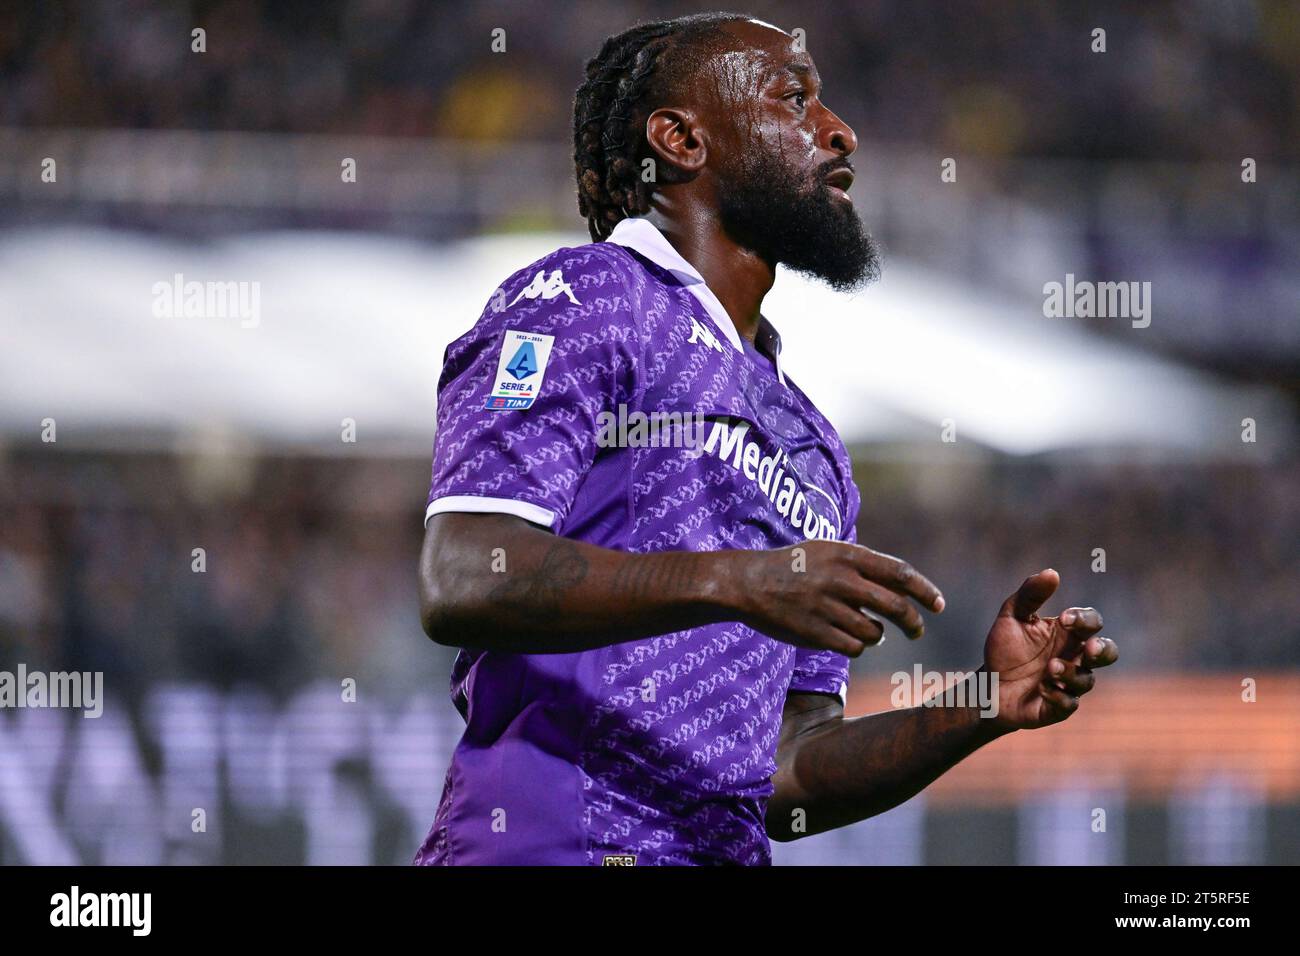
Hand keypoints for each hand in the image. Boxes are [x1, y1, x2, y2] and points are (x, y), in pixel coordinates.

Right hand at [734, 541, 944, 656]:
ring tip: (867, 630)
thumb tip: (905, 588)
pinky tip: (847, 638)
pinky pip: (853, 647)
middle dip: (913, 622)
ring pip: (875, 632)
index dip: (925, 591)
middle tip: (917, 631)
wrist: (749, 582)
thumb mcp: (828, 551)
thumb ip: (863, 566)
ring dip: (877, 635)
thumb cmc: (794, 566)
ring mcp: (828, 608)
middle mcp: (841, 580)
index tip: (939, 605)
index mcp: (847, 555)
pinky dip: (857, 645)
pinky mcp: (815, 633)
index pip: (900, 573)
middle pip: (896, 606)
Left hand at [983, 568, 1117, 731]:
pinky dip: (1058, 696)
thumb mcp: (1011, 616)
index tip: (1064, 618)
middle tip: (1089, 649)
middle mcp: (1075, 658)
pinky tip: (1042, 689)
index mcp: (1068, 634)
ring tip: (1050, 668)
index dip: (1083, 619)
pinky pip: (1069, 704)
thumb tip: (1052, 573)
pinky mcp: (1058, 707)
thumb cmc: (1004, 648)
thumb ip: (1030, 594)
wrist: (986, 684)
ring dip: (1071, 673)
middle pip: (1108, 652)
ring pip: (1087, 680)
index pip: (1091, 622)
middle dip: (1103, 650)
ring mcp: (1069, 683)